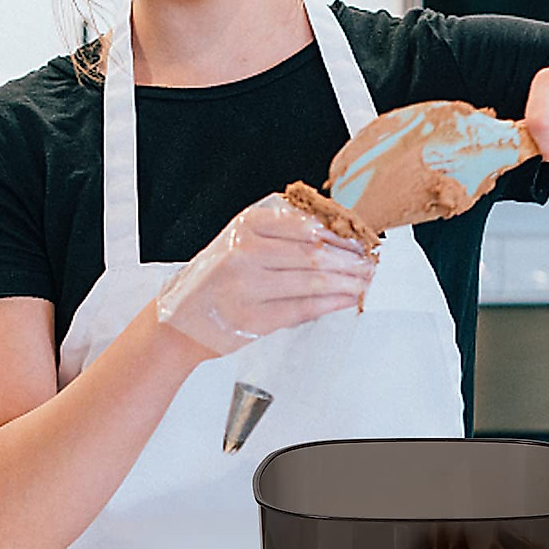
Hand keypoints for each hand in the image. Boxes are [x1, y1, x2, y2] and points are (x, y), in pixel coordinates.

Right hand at [154, 193, 375, 356]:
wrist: (177, 323)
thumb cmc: (214, 280)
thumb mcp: (237, 242)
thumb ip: (277, 234)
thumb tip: (333, 237)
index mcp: (245, 226)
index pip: (305, 226)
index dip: (339, 235)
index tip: (359, 239)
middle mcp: (245, 252)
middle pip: (313, 254)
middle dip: (349, 260)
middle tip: (371, 262)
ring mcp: (248, 286)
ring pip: (312, 281)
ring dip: (346, 282)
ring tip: (365, 282)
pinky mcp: (254, 319)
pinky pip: (303, 308)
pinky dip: (331, 303)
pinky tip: (347, 299)